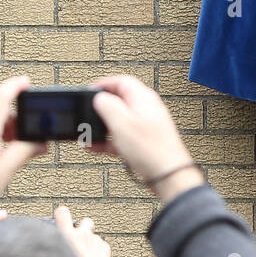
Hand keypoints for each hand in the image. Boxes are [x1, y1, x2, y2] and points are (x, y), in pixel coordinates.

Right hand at [54, 205, 122, 256]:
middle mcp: (83, 233)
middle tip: (79, 238)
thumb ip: (54, 248)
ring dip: (89, 242)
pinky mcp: (105, 247)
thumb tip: (45, 250)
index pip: (62, 212)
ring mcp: (95, 239)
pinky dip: (97, 251)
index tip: (61, 217)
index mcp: (67, 234)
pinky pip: (100, 245)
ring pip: (93, 235)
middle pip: (84, 221)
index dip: (62, 214)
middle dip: (83, 227)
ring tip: (86, 255)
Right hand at [90, 74, 202, 201]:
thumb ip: (108, 105)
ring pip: (119, 121)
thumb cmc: (151, 149)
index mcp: (144, 98)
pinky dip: (109, 140)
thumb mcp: (121, 122)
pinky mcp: (144, 142)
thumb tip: (100, 97)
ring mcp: (146, 126)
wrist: (168, 175)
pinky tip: (96, 146)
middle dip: (101, 109)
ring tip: (89, 134)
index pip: (122, 81)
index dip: (103, 84)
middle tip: (88, 114)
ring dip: (102, 127)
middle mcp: (147, 110)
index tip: (89, 91)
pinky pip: (122, 136)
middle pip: (119, 101)